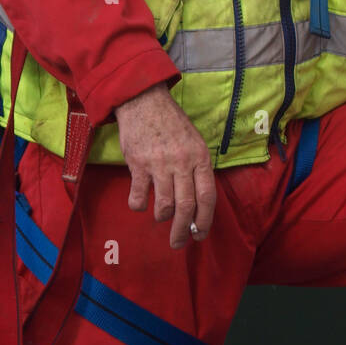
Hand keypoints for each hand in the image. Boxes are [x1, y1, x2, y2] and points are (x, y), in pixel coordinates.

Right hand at [115, 84, 215, 248]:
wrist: (144, 100)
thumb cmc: (171, 123)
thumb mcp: (193, 141)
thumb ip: (196, 168)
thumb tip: (197, 203)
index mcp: (200, 157)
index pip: (208, 196)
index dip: (205, 220)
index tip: (200, 235)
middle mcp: (182, 162)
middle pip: (186, 207)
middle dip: (183, 231)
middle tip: (178, 244)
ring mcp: (160, 163)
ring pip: (164, 206)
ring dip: (162, 218)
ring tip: (160, 218)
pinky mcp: (138, 164)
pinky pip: (139, 196)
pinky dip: (139, 205)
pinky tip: (139, 203)